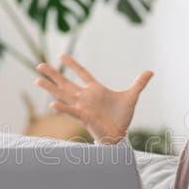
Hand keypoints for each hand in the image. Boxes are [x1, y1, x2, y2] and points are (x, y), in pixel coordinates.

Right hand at [34, 53, 153, 143]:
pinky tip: (52, 103)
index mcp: (95, 89)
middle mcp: (85, 96)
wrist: (120, 133)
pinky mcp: (84, 117)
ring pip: (63, 94)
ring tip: (37, 80)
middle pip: (66, 82)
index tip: (61, 55)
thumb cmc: (122, 116)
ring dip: (51, 88)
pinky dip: (63, 107)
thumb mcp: (132, 96)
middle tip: (39, 65)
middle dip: (53, 74)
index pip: (82, 73)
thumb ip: (139, 83)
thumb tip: (150, 71)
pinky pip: (71, 111)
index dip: (73, 64)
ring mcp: (82, 106)